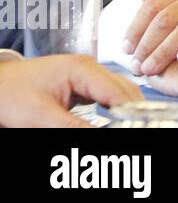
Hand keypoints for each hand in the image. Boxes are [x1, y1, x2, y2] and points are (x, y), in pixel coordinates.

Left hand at [0, 54, 142, 127]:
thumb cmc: (9, 94)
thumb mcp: (42, 117)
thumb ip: (76, 128)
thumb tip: (103, 134)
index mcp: (83, 69)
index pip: (118, 93)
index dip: (131, 113)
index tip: (139, 126)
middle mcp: (89, 68)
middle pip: (124, 90)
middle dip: (133, 111)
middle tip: (138, 127)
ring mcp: (86, 74)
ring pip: (118, 92)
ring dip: (124, 109)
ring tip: (128, 124)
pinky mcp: (81, 84)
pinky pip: (106, 95)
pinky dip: (113, 108)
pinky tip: (114, 120)